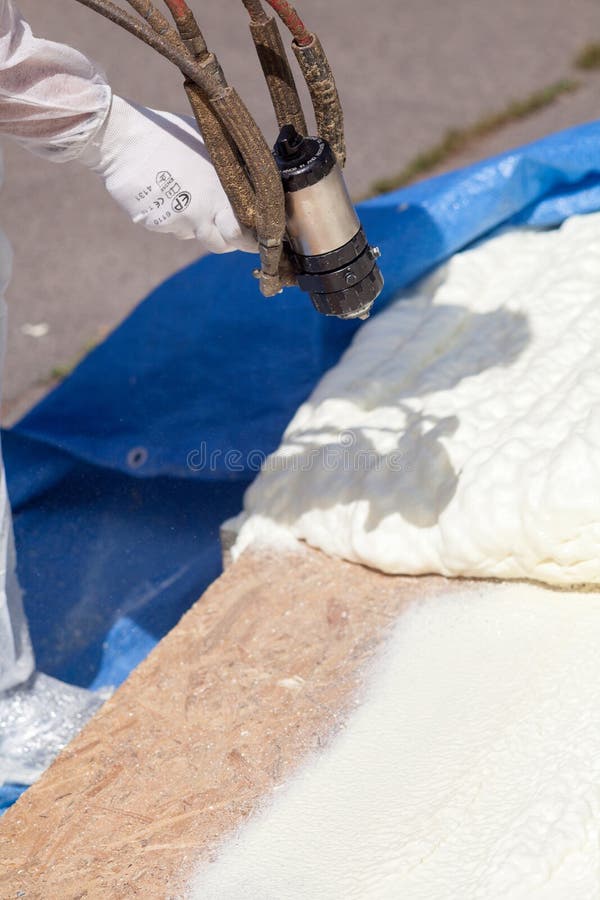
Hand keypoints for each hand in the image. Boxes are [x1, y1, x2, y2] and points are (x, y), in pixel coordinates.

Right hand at [79, 95, 256, 253]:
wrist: (123, 140)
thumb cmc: (170, 134)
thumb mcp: (212, 143)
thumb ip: (232, 167)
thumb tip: (251, 178)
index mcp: (220, 195)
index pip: (244, 233)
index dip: (251, 238)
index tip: (254, 235)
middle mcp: (201, 214)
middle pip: (223, 244)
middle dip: (228, 240)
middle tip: (227, 227)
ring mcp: (177, 222)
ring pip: (196, 235)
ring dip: (198, 225)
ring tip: (191, 197)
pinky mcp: (156, 224)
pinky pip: (172, 226)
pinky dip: (172, 214)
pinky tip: (164, 190)